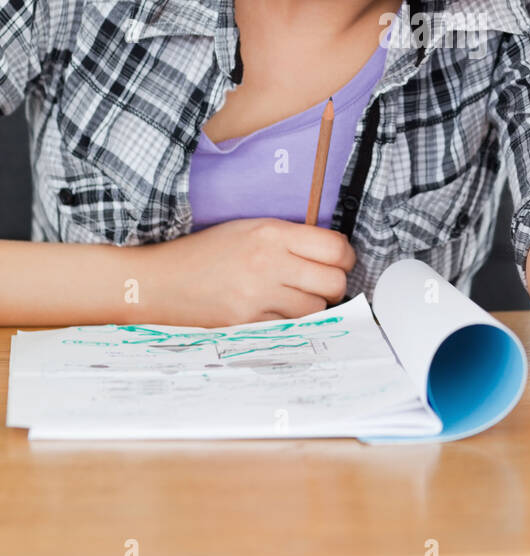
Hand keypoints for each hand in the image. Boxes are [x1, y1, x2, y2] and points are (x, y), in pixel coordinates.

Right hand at [137, 218, 356, 326]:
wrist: (159, 282)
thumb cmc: (203, 253)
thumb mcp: (247, 229)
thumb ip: (288, 238)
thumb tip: (329, 253)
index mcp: (270, 233)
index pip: (334, 248)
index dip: (345, 257)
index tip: (340, 260)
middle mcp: (269, 263)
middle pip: (333, 281)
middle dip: (334, 283)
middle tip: (322, 282)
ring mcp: (259, 297)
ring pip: (316, 308)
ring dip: (313, 305)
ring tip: (293, 298)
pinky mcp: (249, 323)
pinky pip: (290, 326)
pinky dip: (290, 321)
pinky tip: (274, 311)